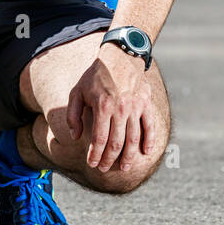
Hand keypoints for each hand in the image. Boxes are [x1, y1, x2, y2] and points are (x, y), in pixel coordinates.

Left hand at [66, 44, 153, 172]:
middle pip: (116, 142)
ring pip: (134, 138)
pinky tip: (146, 152)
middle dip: (109, 159)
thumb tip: (75, 137)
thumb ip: (73, 116)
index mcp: (102, 106)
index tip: (92, 164)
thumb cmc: (96, 75)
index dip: (95, 154)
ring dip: (129, 156)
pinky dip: (150, 140)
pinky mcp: (146, 103)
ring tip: (124, 167)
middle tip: (104, 169)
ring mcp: (136, 107)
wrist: (120, 55)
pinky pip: (150, 126)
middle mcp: (121, 109)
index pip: (99, 139)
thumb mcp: (77, 91)